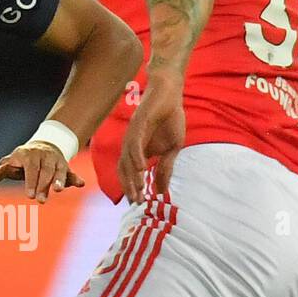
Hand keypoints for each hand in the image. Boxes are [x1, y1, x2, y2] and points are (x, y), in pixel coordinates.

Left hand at [0, 141, 84, 202]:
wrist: (43, 146)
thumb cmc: (21, 161)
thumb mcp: (9, 164)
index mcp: (27, 155)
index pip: (29, 168)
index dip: (30, 180)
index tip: (29, 195)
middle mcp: (43, 156)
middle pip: (44, 171)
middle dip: (43, 185)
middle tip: (40, 200)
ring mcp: (55, 161)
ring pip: (58, 171)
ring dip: (59, 180)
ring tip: (58, 190)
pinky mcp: (65, 167)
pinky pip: (71, 172)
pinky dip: (76, 178)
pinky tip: (81, 184)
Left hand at [118, 75, 184, 202]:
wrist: (170, 93)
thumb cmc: (171, 118)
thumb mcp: (173, 149)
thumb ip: (166, 168)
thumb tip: (162, 191)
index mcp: (138, 151)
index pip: (130, 174)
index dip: (132, 188)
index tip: (139, 203)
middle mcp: (131, 145)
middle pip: (124, 170)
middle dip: (130, 186)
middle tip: (137, 201)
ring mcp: (132, 134)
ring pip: (127, 159)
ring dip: (133, 175)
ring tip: (140, 189)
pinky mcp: (138, 124)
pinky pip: (134, 143)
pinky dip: (136, 157)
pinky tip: (143, 168)